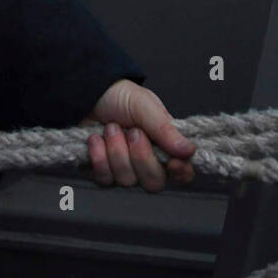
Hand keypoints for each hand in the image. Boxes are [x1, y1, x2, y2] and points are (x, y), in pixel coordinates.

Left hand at [80, 79, 195, 192]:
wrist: (87, 94)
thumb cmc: (120, 97)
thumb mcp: (145, 106)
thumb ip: (165, 129)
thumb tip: (189, 150)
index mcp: (166, 145)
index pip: (183, 172)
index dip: (181, 173)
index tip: (172, 163)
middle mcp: (148, 162)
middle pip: (155, 183)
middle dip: (141, 157)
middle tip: (132, 131)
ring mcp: (125, 170)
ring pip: (128, 181)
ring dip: (117, 151)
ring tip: (110, 127)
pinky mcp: (104, 173)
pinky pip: (105, 179)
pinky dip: (99, 157)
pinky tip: (96, 139)